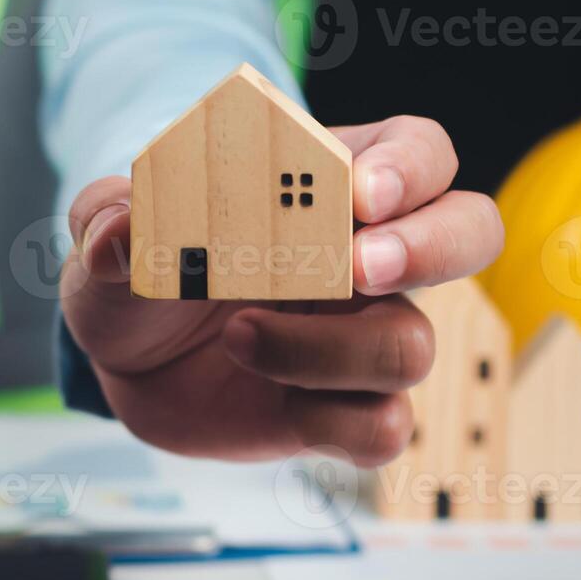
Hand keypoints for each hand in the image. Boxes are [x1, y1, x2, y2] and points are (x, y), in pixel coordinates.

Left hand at [61, 115, 503, 464]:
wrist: (122, 360)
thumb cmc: (139, 271)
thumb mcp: (110, 235)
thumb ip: (110, 220)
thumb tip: (118, 234)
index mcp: (327, 187)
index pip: (418, 151)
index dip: (410, 167)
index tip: (360, 192)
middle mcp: (366, 259)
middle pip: (471, 231)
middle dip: (428, 248)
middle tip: (353, 268)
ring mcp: (362, 337)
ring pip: (414, 345)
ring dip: (323, 348)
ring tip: (239, 335)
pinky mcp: (344, 410)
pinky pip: (386, 428)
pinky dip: (328, 420)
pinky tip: (274, 402)